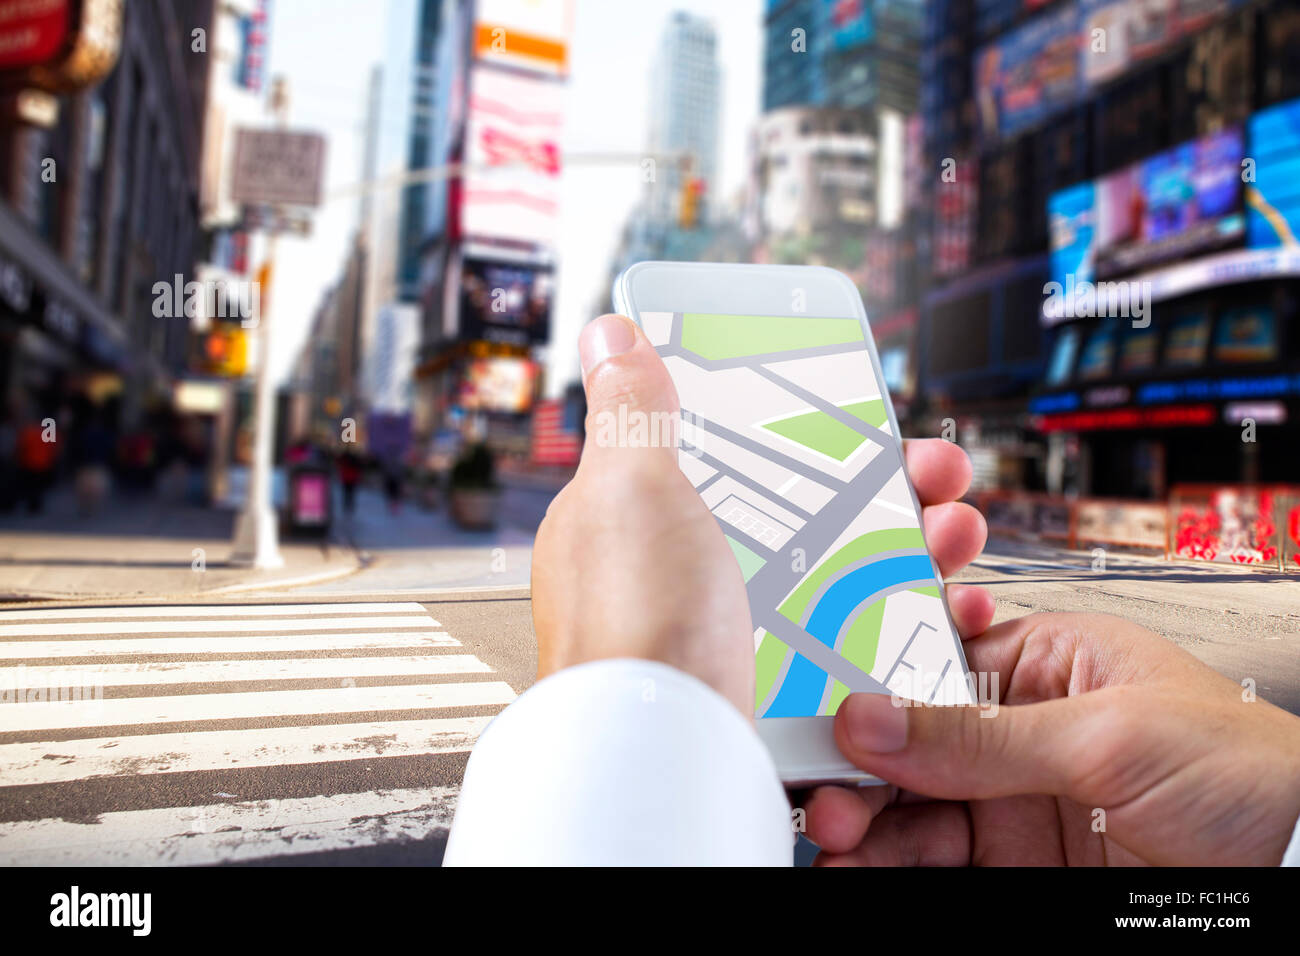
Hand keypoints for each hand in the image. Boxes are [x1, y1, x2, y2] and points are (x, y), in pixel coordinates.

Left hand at [531, 313, 993, 715]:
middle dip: (880, 483)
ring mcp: (732, 627)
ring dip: (908, 543)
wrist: (668, 761)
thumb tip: (610, 335)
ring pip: (835, 567)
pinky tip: (932, 602)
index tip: (860, 411)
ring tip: (952, 533)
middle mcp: (686, 571)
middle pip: (798, 504)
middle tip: (935, 473)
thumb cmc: (635, 629)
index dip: (796, 423)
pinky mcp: (773, 679)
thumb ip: (629, 410)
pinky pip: (848, 632)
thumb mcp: (630, 490)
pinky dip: (898, 613)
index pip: (727, 446)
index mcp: (641, 517)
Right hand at [804, 612, 1299, 864]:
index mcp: (1043, 664)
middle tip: (823, 792)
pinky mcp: (1017, 862)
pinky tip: (864, 863)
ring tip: (836, 840)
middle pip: (907, 744)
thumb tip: (875, 717)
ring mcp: (1014, 802)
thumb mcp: (1107, 734)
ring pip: (910, 808)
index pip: (929, 662)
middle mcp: (1019, 731)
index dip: (869, 684)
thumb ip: (979, 735)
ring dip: (865, 821)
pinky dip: (891, 863)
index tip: (821, 712)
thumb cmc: (1251, 771)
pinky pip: (934, 860)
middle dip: (858, 766)